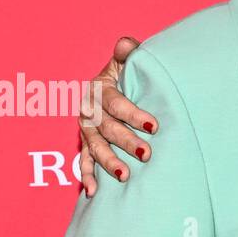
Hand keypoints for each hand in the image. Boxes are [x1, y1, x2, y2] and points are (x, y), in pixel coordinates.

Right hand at [78, 35, 156, 193]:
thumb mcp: (128, 61)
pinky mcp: (85, 144)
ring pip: (95, 147)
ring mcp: (86, 129)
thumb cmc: (128, 74)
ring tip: (125, 175)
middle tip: (147, 154)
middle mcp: (88, 110)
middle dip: (126, 142)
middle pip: (106, 128)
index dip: (133, 114)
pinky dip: (87, 176)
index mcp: (99, 88)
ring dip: (108, 162)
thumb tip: (126, 44)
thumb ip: (128, 53)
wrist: (115, 85)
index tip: (154, 126)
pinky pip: (83, 161)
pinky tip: (93, 192)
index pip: (115, 103)